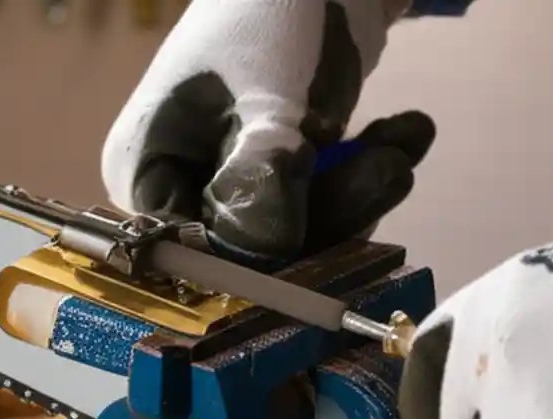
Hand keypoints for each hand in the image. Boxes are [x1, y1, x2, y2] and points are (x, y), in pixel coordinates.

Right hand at [101, 0, 433, 270]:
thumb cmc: (271, 19)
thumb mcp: (271, 109)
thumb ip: (263, 188)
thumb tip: (269, 260)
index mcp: (145, 170)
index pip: (195, 250)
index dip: (262, 261)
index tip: (329, 251)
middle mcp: (177, 183)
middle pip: (255, 243)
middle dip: (335, 209)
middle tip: (395, 168)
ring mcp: (226, 174)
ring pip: (299, 223)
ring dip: (362, 186)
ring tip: (407, 136)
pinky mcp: (277, 165)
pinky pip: (320, 195)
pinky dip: (364, 168)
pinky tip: (401, 131)